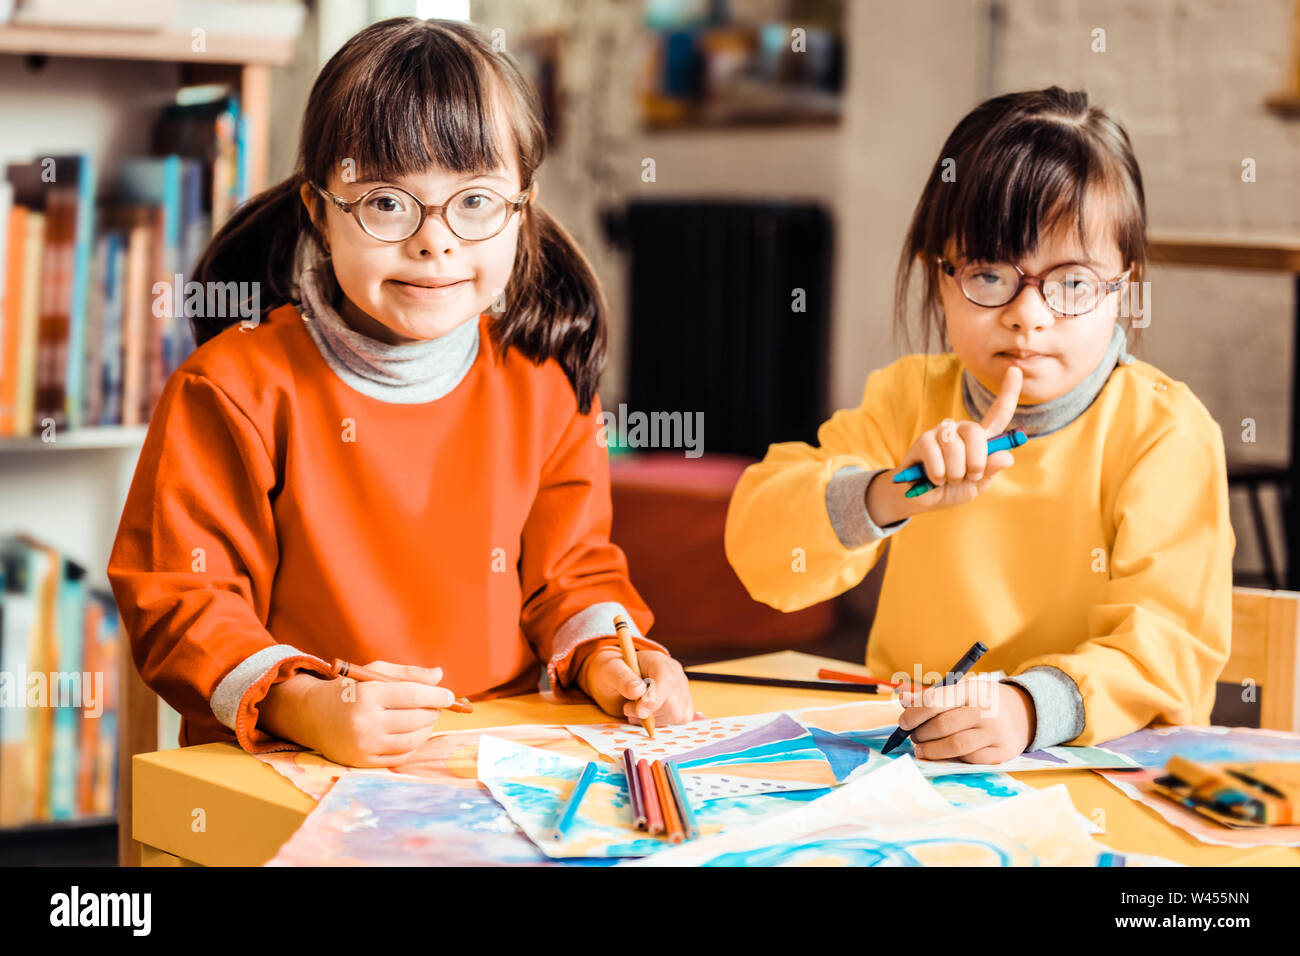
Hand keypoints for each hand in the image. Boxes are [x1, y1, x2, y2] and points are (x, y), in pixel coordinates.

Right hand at [261, 661, 456, 767]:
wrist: (312, 715)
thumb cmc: (349, 689)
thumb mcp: (374, 672)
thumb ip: (408, 674)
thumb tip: (439, 675)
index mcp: (368, 695)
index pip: (413, 695)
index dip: (436, 696)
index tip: (449, 696)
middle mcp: (365, 722)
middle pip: (416, 719)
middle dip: (433, 712)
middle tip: (437, 705)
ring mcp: (363, 745)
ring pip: (412, 740)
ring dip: (426, 729)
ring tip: (425, 718)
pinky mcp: (362, 761)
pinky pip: (400, 756)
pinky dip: (412, 745)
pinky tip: (412, 733)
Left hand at [578, 647, 694, 725]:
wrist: (618, 679)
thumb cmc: (613, 672)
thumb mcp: (610, 671)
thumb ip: (622, 678)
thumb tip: (637, 691)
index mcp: (657, 660)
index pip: (666, 680)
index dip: (654, 699)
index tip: (639, 711)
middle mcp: (675, 673)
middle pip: (673, 702)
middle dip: (649, 712)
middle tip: (628, 708)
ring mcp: (682, 688)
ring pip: (676, 714)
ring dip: (653, 719)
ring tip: (636, 709)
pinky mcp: (684, 703)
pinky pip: (679, 719)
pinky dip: (661, 722)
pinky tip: (649, 713)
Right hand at [867, 365, 1021, 524]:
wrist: (924, 500)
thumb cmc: (953, 489)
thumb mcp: (978, 485)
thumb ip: (991, 470)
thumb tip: (1006, 456)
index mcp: (980, 438)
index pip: (998, 413)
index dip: (1008, 393)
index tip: (1015, 369)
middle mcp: (961, 430)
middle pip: (976, 434)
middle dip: (976, 462)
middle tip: (970, 477)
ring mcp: (940, 433)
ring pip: (955, 449)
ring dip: (955, 474)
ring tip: (948, 480)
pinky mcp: (922, 441)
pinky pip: (936, 458)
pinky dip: (939, 476)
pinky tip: (934, 479)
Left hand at [895, 679, 1035, 763]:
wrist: (1023, 712)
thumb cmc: (981, 701)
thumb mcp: (960, 691)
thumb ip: (931, 696)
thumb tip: (902, 698)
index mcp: (971, 690)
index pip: (934, 702)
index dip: (913, 714)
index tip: (903, 723)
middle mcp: (985, 710)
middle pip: (942, 726)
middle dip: (921, 734)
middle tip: (914, 737)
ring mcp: (995, 732)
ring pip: (955, 746)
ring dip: (932, 750)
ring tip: (921, 749)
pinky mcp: (1002, 752)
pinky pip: (970, 759)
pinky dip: (953, 757)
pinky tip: (947, 753)